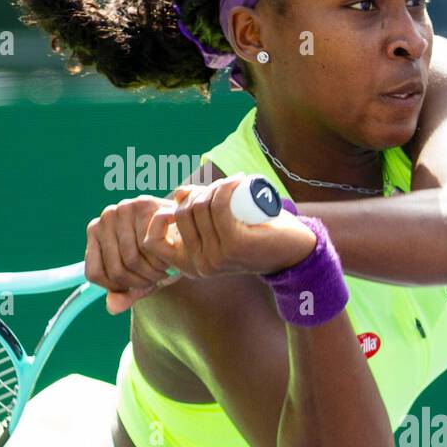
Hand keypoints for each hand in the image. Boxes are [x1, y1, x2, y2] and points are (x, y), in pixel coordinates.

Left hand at [84, 195, 182, 314]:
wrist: (184, 227)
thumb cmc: (157, 256)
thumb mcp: (139, 279)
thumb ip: (125, 295)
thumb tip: (112, 307)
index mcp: (94, 234)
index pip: (94, 274)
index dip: (117, 288)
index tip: (136, 288)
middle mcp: (104, 218)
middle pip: (116, 269)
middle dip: (140, 283)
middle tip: (157, 281)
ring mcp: (121, 209)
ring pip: (131, 259)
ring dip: (152, 273)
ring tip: (163, 271)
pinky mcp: (142, 204)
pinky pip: (147, 246)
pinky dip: (161, 259)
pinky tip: (170, 258)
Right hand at [143, 173, 316, 281]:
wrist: (293, 252)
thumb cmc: (254, 234)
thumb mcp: (218, 228)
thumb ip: (197, 216)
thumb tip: (177, 195)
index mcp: (189, 266)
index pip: (153, 241)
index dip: (159, 217)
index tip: (181, 202)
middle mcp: (199, 265)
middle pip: (182, 213)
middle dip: (198, 192)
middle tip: (223, 188)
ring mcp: (216, 256)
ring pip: (201, 206)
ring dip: (216, 186)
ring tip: (234, 184)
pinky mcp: (234, 244)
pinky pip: (219, 206)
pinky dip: (225, 186)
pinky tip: (237, 180)